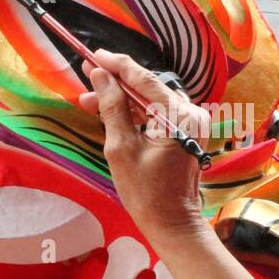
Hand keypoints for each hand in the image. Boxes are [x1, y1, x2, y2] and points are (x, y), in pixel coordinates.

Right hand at [76, 50, 210, 245]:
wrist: (172, 222)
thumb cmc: (146, 192)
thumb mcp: (121, 148)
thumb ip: (112, 107)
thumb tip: (100, 76)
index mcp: (180, 117)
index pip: (145, 80)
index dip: (117, 65)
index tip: (93, 55)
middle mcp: (191, 114)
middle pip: (148, 87)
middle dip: (116, 83)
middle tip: (86, 76)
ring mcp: (191, 123)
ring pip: (150, 100)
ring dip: (121, 99)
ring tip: (89, 101)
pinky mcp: (186, 132)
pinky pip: (157, 113)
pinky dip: (134, 112)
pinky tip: (110, 112)